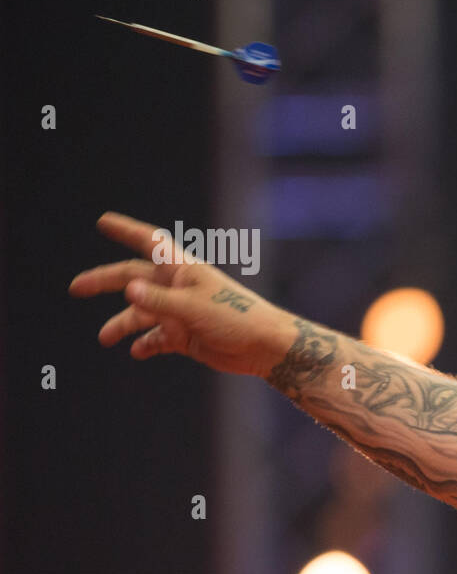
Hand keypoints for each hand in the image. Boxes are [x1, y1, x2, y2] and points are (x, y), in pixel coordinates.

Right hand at [69, 212, 295, 378]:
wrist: (264, 347)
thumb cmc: (235, 318)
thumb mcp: (193, 308)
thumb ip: (159, 301)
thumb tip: (128, 290)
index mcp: (182, 270)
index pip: (150, 243)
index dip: (127, 231)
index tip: (103, 221)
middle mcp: (178, 288)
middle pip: (133, 279)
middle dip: (105, 282)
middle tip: (76, 287)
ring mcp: (180, 312)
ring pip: (141, 314)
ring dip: (123, 325)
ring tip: (105, 338)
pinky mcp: (185, 336)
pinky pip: (156, 338)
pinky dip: (145, 345)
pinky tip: (136, 353)